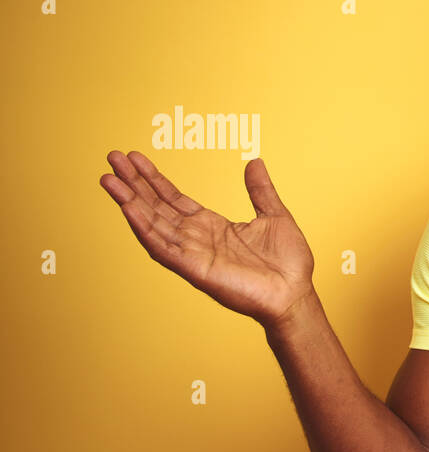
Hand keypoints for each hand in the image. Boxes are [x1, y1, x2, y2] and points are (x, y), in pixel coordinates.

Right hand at [100, 150, 315, 329]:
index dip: (154, 179)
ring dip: (130, 202)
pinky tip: (129, 209)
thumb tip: (254, 161)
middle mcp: (197, 239)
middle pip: (156, 207)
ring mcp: (193, 254)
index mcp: (212, 226)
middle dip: (133, 183)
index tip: (135, 157)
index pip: (174, 198)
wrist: (296, 293)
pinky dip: (145, 229)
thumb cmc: (288, 263)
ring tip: (109, 179)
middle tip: (112, 157)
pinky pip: (163, 248)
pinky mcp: (195, 270)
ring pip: (153, 224)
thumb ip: (260, 190)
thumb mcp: (275, 215)